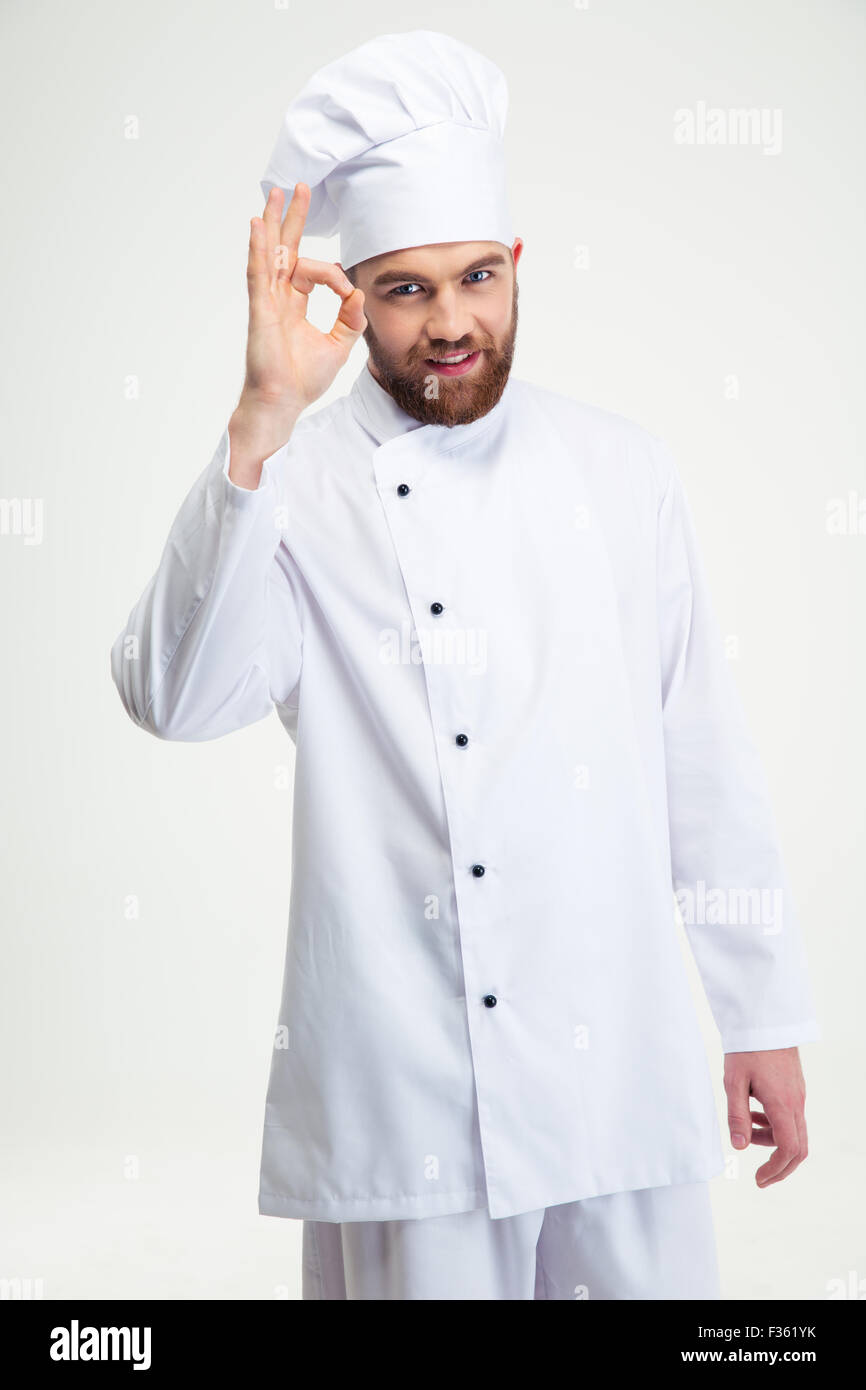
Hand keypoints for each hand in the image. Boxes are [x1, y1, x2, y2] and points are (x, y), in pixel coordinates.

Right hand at [242, 182, 365, 415]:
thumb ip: (351, 319)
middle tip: (299, 187)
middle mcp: (277, 298)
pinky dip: (259, 248)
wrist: (283, 402)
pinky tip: (260, 224)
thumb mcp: (339, 345)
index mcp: (293, 304)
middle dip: (293, 218)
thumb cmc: (303, 380)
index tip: (348, 291)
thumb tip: (358, 291)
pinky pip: (259, 272)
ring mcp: (266, 301)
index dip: (333, 274)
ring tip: (276, 193)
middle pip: (284, 248)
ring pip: (269, 253)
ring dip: (274, 222)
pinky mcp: (260, 310)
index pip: (311, 271)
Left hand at [724, 1047, 807, 1187]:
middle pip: (799, 1148)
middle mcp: (796, 1103)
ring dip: (773, 1142)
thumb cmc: (747, 1049)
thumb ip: (737, 1116)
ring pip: (795, 1132)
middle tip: (760, 1178)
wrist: (765, 1020)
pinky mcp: (794, 1088)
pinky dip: (775, 1126)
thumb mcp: (734, 1082)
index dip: (775, 1169)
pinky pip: (791, 1117)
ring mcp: (798, 1095)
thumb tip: (739, 1147)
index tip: (759, 1179)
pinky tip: (754, 1114)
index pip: (789, 1149)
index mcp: (783, 1104)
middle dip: (781, 1167)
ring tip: (747, 1132)